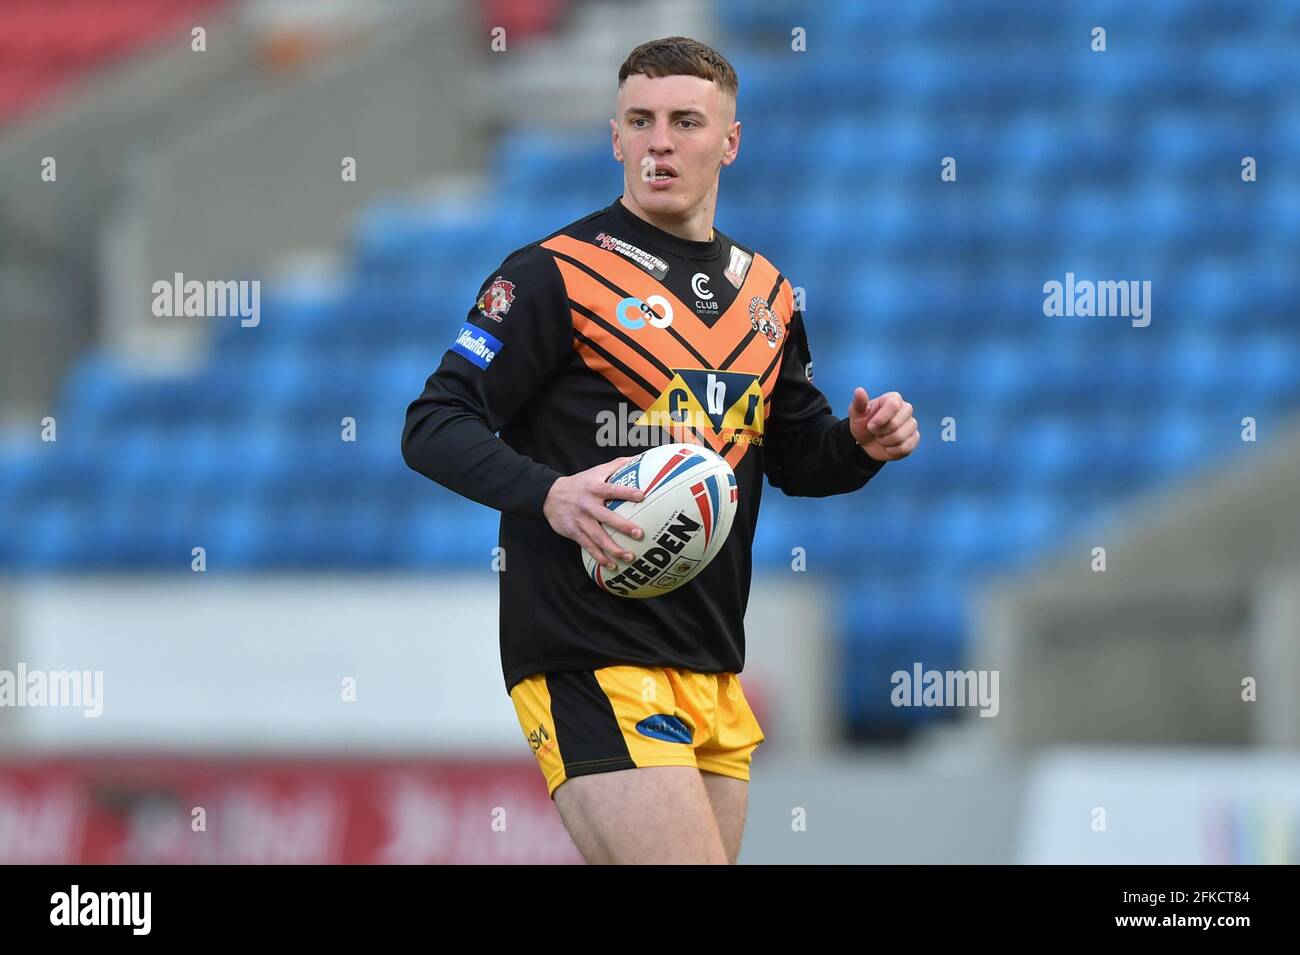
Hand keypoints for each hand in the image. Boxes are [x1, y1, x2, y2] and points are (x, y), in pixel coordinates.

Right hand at [542, 456, 646, 570]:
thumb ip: (616, 465)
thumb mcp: (595, 471)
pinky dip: (599, 557)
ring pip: (598, 536)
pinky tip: (611, 566)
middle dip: (622, 526)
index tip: (642, 496)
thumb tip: (638, 458)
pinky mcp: (574, 532)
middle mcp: (588, 505)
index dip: (626, 492)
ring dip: (613, 548)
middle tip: (639, 533)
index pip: (612, 489)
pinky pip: (588, 546)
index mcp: (594, 488)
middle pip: (606, 517)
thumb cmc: (579, 483)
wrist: (549, 495)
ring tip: (629, 557)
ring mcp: (580, 520)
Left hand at [849, 388, 917, 461]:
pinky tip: (888, 446)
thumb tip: (859, 390)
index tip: (870, 425)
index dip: (880, 419)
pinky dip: (892, 450)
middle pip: (896, 423)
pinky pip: (905, 447)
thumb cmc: (862, 424)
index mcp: (893, 399)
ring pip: (900, 437)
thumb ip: (859, 403)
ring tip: (881, 438)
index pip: (893, 406)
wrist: (866, 442)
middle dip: (880, 432)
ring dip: (885, 441)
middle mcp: (906, 409)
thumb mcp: (856, 414)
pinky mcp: (914, 438)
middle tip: (875, 431)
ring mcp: (912, 424)